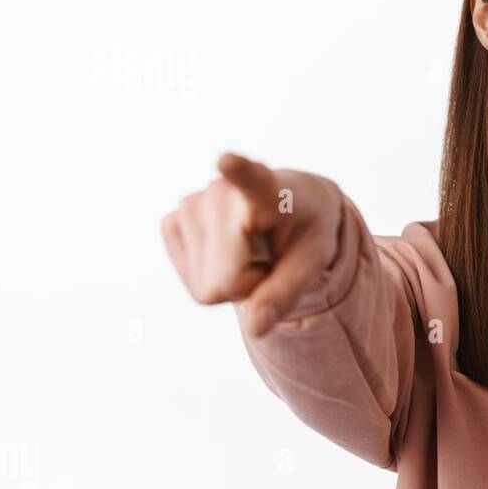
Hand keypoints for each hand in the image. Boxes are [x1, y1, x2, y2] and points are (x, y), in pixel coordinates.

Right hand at [160, 152, 344, 337]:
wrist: (291, 203)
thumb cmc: (306, 230)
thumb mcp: (314, 261)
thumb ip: (287, 292)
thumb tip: (255, 328)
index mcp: (268, 190)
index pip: (249, 180)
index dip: (238, 171)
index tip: (227, 160)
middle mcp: (222, 192)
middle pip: (226, 281)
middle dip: (250, 283)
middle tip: (270, 256)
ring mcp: (191, 204)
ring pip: (208, 285)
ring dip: (233, 278)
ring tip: (251, 247)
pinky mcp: (173, 220)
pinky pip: (194, 280)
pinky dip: (212, 275)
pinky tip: (227, 247)